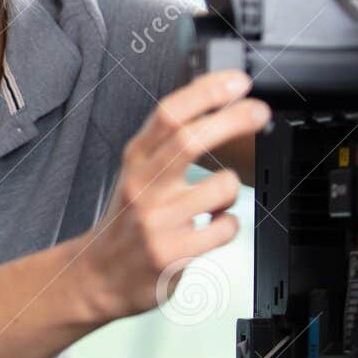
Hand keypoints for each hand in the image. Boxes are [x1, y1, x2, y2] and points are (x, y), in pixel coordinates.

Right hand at [76, 69, 267, 322]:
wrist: (98, 275)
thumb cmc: (127, 221)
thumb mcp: (137, 172)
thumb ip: (166, 143)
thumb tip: (212, 106)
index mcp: (136, 160)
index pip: (168, 114)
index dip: (206, 92)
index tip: (236, 82)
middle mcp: (143, 186)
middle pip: (189, 139)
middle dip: (233, 118)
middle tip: (259, 111)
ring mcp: (155, 220)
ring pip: (221, 188)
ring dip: (230, 193)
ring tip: (215, 203)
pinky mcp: (171, 253)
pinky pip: (224, 228)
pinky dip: (227, 226)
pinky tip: (210, 229)